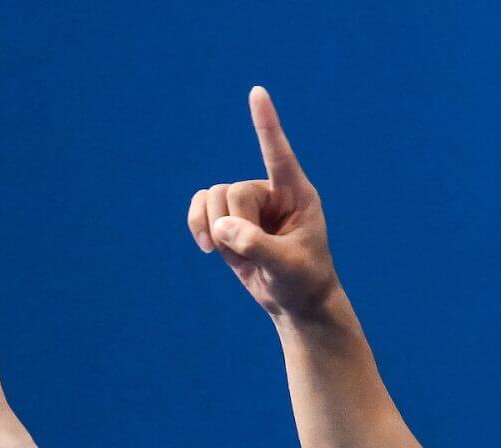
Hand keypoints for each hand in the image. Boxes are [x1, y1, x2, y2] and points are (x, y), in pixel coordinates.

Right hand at [190, 87, 338, 320]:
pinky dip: (197, 224)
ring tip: (240, 257)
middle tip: (256, 255)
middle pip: (234, 191)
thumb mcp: (287, 266)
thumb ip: (256, 245)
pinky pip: (199, 206)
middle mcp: (271, 192)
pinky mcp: (228, 218)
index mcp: (297, 195)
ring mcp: (248, 204)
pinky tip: (208, 247)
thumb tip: (221, 227)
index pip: (278, 154)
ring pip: (213, 198)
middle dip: (236, 228)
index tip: (257, 92)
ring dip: (218, 232)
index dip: (266, 124)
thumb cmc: (303, 282)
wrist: (296, 303)